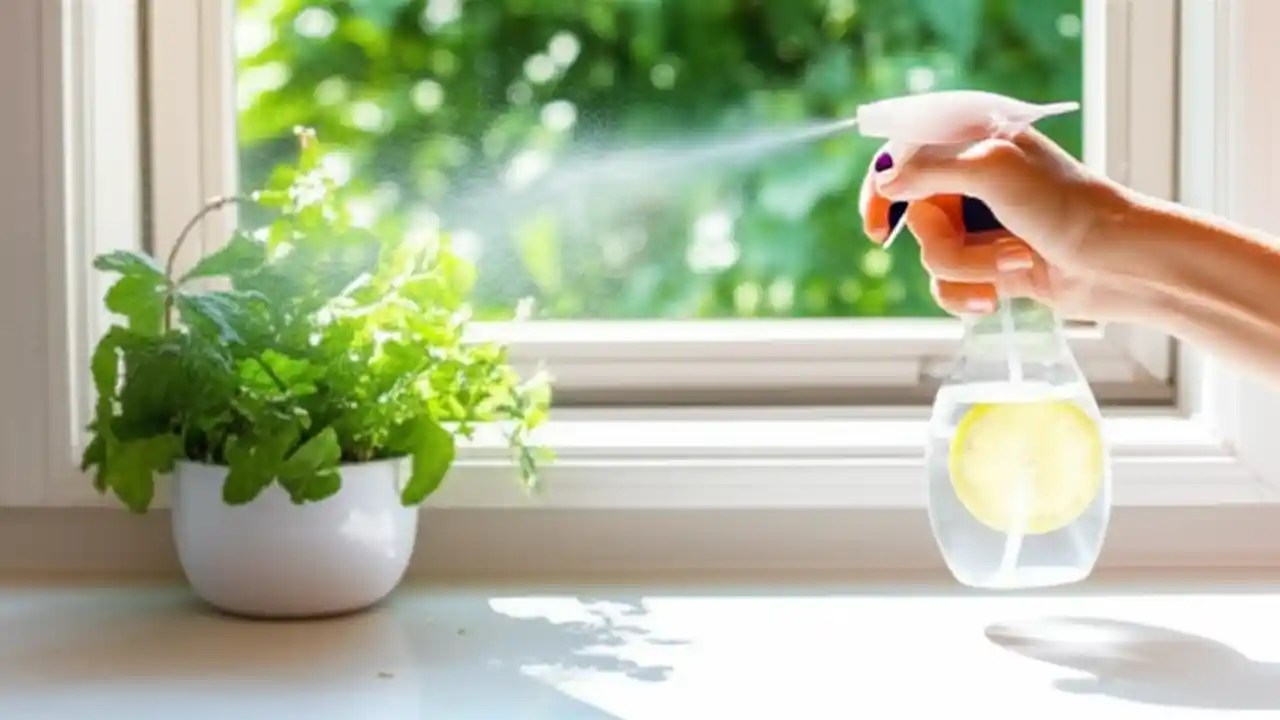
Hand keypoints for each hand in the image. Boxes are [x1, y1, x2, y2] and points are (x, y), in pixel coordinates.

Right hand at [862, 129, 1154, 320]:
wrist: (1118, 262)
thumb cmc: (1066, 205)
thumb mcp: (993, 171)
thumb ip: (930, 170)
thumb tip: (885, 181)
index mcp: (973, 145)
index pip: (902, 157)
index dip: (881, 191)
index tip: (878, 227)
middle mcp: (973, 182)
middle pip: (914, 217)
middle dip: (947, 241)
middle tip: (983, 245)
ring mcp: (981, 227)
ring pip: (932, 256)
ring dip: (970, 269)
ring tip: (1017, 264)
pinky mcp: (989, 268)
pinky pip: (946, 287)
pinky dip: (967, 296)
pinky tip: (998, 299)